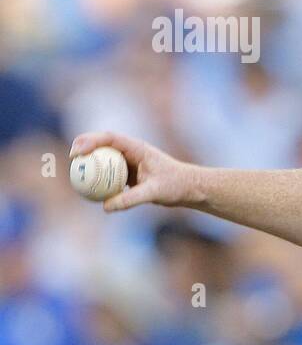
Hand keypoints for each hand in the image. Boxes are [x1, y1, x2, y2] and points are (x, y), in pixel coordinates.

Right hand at [69, 132, 199, 211]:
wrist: (189, 189)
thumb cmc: (176, 186)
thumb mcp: (154, 192)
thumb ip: (130, 199)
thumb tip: (106, 206)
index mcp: (138, 148)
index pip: (111, 138)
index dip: (91, 140)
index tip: (77, 150)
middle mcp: (132, 152)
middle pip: (103, 144)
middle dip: (84, 146)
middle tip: (70, 158)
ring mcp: (130, 162)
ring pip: (105, 159)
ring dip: (90, 162)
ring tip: (74, 172)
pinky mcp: (129, 173)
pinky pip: (109, 173)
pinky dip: (98, 178)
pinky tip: (88, 190)